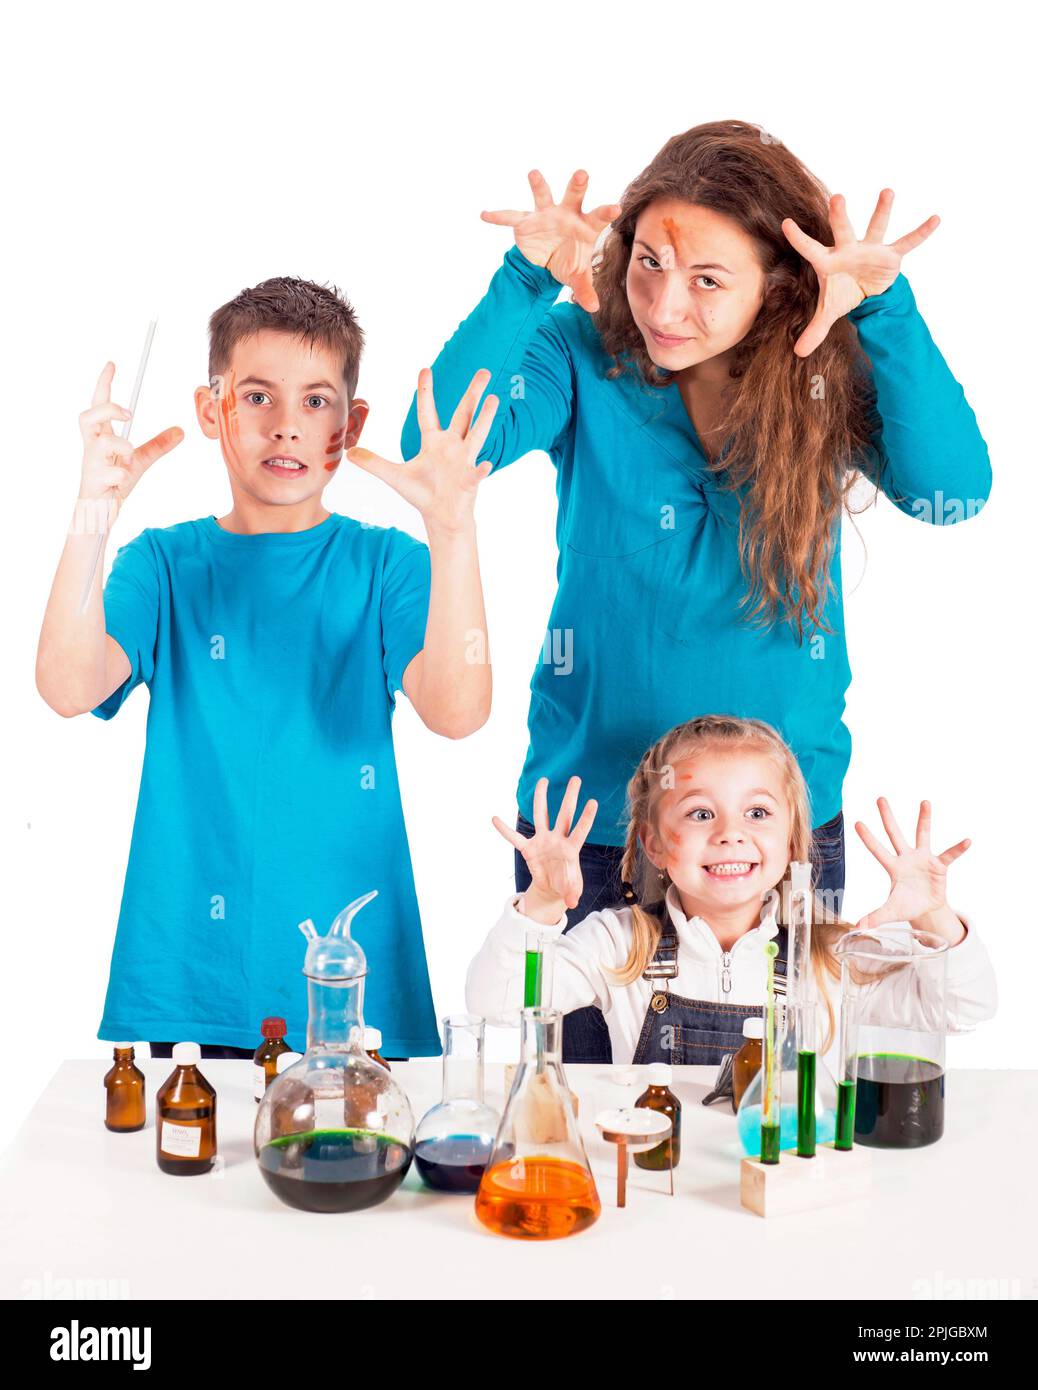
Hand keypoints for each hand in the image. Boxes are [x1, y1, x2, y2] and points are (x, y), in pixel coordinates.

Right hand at [78, 361, 183, 501]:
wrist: (99, 512)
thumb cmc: (113, 483)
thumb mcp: (139, 462)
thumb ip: (157, 446)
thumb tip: (180, 431)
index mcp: (101, 437)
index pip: (98, 404)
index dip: (104, 384)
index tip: (112, 364)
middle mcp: (92, 447)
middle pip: (88, 416)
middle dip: (107, 410)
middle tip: (129, 413)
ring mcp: (91, 464)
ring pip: (101, 444)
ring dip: (120, 446)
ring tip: (130, 455)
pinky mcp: (94, 482)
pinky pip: (109, 474)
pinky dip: (119, 475)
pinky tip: (122, 480)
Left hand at [347, 368, 496, 535]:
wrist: (442, 517)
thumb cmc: (423, 495)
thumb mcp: (394, 476)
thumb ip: (374, 464)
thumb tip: (350, 454)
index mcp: (434, 442)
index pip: (428, 412)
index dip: (425, 392)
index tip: (425, 369)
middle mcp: (452, 446)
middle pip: (464, 414)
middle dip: (472, 393)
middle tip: (483, 372)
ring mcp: (464, 461)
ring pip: (476, 435)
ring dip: (484, 419)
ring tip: (494, 399)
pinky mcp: (469, 480)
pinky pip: (475, 474)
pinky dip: (480, 470)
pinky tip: (485, 465)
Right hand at [482, 169, 620, 312]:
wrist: (545, 263)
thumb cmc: (568, 262)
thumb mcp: (577, 277)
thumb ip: (585, 290)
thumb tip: (594, 308)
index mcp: (584, 225)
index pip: (598, 217)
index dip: (606, 212)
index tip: (615, 208)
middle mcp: (567, 213)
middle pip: (574, 196)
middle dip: (577, 185)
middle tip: (582, 174)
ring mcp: (545, 214)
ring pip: (543, 195)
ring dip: (539, 184)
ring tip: (534, 173)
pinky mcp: (526, 221)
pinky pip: (510, 217)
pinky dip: (498, 216)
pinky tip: (485, 215)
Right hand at [493, 776, 597, 914]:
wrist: (552, 888)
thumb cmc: (566, 885)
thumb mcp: (571, 890)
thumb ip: (572, 893)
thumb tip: (572, 903)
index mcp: (571, 849)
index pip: (580, 829)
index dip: (586, 817)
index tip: (593, 801)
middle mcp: (557, 839)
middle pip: (564, 814)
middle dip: (570, 797)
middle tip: (576, 778)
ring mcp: (543, 841)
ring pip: (542, 815)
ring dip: (541, 798)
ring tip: (543, 780)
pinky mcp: (529, 849)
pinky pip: (514, 838)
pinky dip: (504, 830)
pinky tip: (495, 819)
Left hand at [782, 189, 938, 356]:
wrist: (867, 292)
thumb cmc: (843, 292)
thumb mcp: (829, 311)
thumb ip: (814, 330)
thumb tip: (798, 353)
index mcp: (829, 261)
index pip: (809, 248)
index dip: (798, 238)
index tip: (785, 224)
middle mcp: (849, 249)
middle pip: (843, 230)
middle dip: (840, 216)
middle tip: (837, 198)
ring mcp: (871, 250)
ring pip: (876, 227)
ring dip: (882, 211)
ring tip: (887, 191)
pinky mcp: (891, 256)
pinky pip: (908, 243)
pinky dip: (921, 233)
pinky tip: (936, 219)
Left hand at [854, 798, 969, 932]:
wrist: (927, 908)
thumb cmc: (906, 905)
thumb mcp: (892, 911)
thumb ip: (875, 917)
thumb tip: (857, 926)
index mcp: (893, 867)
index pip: (877, 850)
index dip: (868, 838)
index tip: (857, 822)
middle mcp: (906, 858)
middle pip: (895, 834)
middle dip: (887, 817)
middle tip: (879, 798)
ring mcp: (923, 859)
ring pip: (922, 834)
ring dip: (923, 819)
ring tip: (924, 802)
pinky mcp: (939, 865)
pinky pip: (949, 854)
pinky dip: (957, 849)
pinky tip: (967, 841)